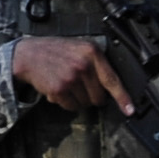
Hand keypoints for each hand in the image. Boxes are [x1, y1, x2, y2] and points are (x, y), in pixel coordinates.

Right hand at [12, 36, 134, 113]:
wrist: (28, 54)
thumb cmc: (55, 51)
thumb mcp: (80, 48)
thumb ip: (96, 63)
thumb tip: (111, 87)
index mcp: (92, 52)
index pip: (112, 79)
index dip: (123, 97)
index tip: (130, 109)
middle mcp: (83, 65)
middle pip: (99, 97)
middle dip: (92, 96)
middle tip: (80, 85)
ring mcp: (71, 78)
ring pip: (85, 103)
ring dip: (77, 99)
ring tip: (66, 83)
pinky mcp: (59, 89)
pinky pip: (71, 106)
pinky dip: (65, 102)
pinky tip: (58, 88)